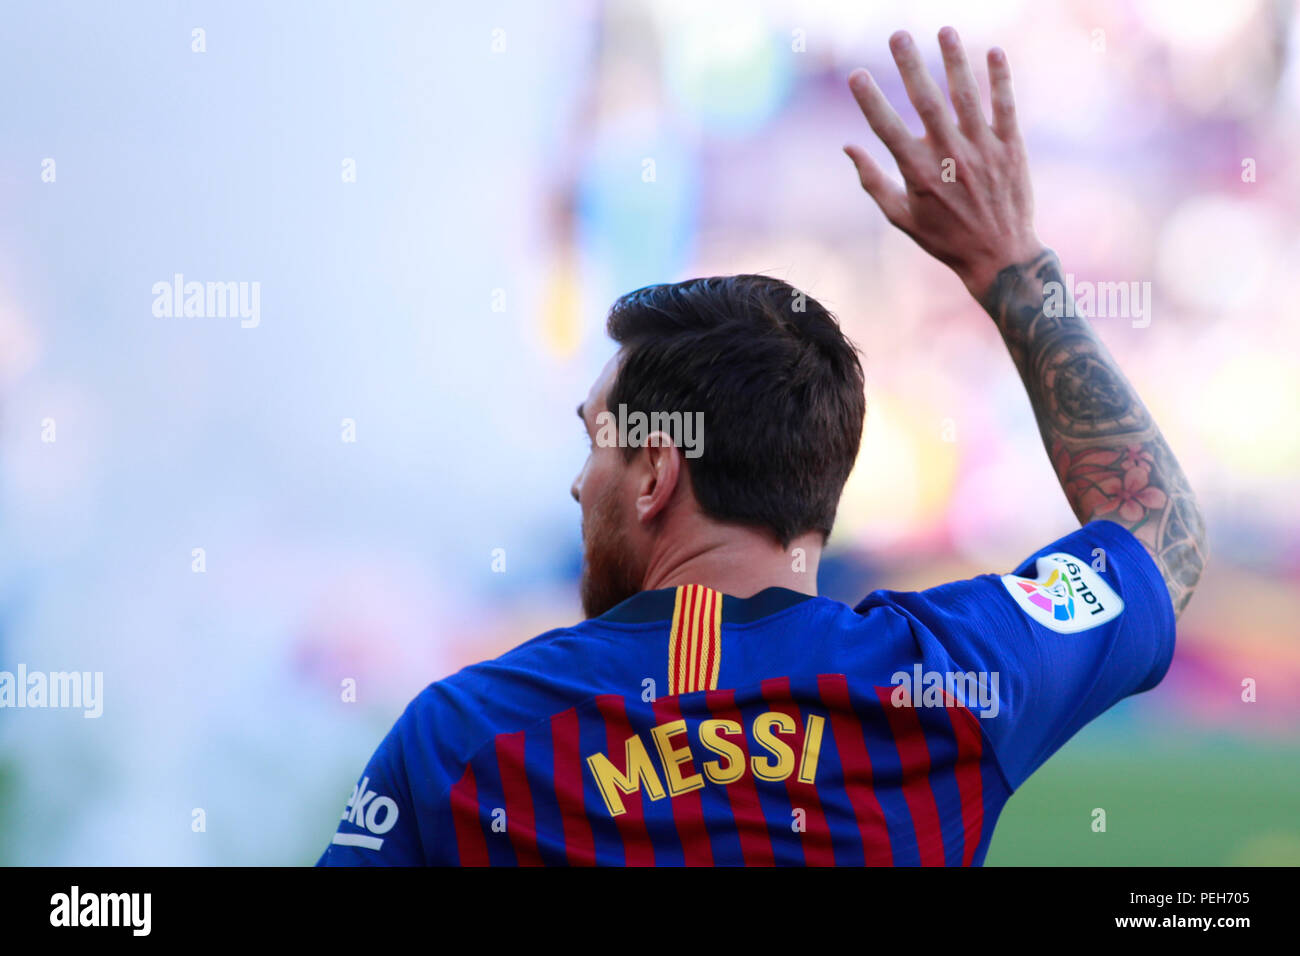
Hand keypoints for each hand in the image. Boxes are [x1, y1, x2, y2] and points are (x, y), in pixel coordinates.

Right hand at [844, 27, 1042, 297]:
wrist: (1000, 256)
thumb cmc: (945, 238)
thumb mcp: (901, 218)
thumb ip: (873, 181)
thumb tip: (849, 148)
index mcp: (918, 173)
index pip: (887, 128)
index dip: (869, 99)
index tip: (856, 74)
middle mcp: (949, 156)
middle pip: (926, 101)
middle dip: (910, 65)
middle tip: (897, 35)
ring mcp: (983, 150)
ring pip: (966, 96)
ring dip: (955, 60)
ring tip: (945, 30)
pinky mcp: (1011, 148)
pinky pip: (1005, 106)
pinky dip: (1000, 79)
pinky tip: (994, 52)